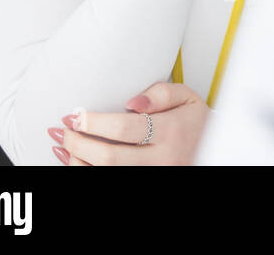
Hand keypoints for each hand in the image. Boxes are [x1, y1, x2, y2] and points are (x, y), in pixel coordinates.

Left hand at [48, 83, 210, 165]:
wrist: (211, 150)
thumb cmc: (195, 123)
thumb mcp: (188, 97)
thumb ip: (162, 93)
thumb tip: (133, 101)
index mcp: (172, 132)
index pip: (125, 128)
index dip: (94, 122)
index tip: (76, 114)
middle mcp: (162, 159)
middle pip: (109, 157)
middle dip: (79, 142)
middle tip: (64, 128)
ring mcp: (153, 174)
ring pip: (105, 174)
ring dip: (76, 160)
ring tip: (62, 144)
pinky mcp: (146, 180)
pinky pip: (108, 180)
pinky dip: (85, 171)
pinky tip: (72, 161)